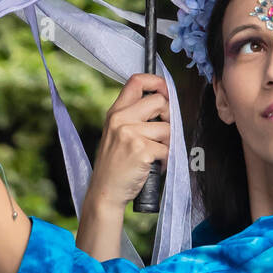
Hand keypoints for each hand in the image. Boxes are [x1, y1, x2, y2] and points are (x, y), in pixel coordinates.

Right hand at [86, 73, 171, 211]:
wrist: (105, 191)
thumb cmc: (114, 164)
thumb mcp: (116, 133)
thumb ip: (133, 116)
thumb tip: (164, 102)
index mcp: (115, 112)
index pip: (136, 81)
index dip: (156, 81)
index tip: (165, 91)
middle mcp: (121, 119)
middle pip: (159, 101)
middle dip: (168, 117)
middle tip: (162, 134)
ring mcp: (130, 134)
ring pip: (167, 128)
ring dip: (167, 144)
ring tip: (155, 155)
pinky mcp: (141, 150)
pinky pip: (167, 149)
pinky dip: (165, 160)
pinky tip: (154, 166)